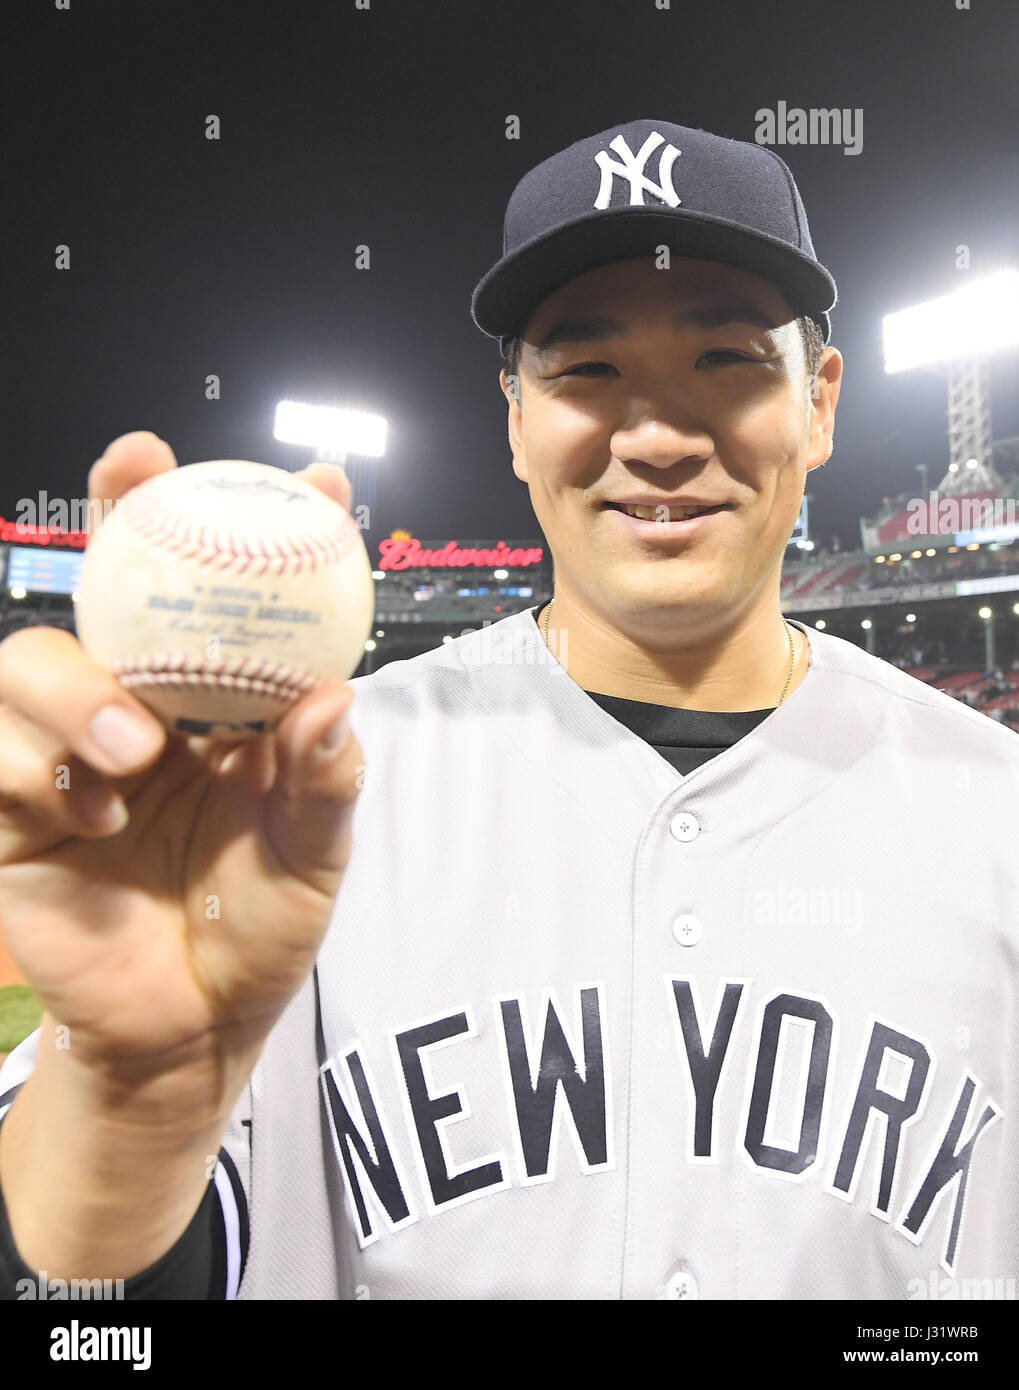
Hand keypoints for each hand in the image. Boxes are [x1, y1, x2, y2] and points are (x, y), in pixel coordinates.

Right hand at [0, 433, 364, 1093]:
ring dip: (75, 686)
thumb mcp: (311, 854)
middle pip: (111, 587)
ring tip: (138, 748)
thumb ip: (322, 779)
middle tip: (134, 463)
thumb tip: (331, 695)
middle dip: (117, 513)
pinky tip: (92, 813)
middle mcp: (139, 710)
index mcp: (218, 708)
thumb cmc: (257, 929)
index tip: (316, 479)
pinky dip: (34, 764)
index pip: (231, 602)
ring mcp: (67, 754)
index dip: (258, 532)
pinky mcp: (10, 813)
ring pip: (29, 658)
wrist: (193, 1029)